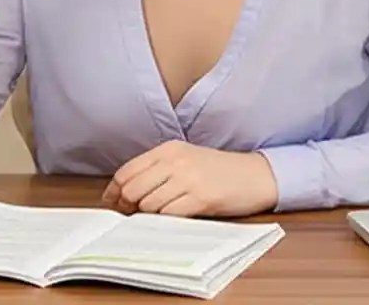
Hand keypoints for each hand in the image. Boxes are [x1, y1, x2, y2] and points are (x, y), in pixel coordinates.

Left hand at [100, 140, 278, 217]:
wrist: (255, 175)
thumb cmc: (218, 170)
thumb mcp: (185, 159)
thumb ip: (155, 170)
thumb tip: (120, 194)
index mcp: (169, 149)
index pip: (127, 171)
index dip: (114, 191)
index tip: (113, 203)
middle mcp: (176, 161)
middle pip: (132, 190)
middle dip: (128, 206)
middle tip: (134, 213)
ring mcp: (189, 179)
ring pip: (148, 205)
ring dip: (149, 215)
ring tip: (161, 213)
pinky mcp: (201, 198)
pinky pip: (169, 215)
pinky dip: (167, 220)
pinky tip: (176, 216)